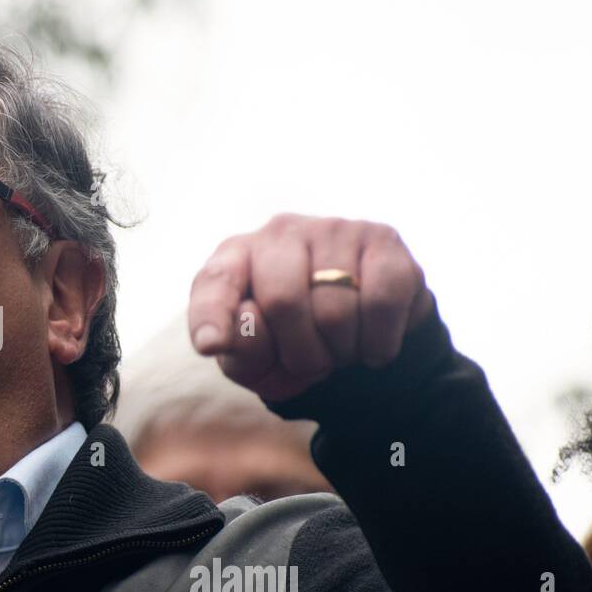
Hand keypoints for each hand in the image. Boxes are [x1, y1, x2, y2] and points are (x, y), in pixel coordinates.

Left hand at [188, 213, 434, 402]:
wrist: (360, 334)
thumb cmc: (292, 344)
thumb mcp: (257, 361)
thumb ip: (240, 348)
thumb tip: (224, 338)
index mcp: (234, 259)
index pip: (215, 283)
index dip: (211, 316)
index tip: (209, 345)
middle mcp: (280, 233)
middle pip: (283, 301)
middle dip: (300, 354)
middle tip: (312, 363)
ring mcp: (333, 228)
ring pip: (336, 311)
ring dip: (342, 352)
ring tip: (340, 346)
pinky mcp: (383, 239)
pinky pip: (381, 303)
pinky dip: (378, 341)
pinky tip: (372, 339)